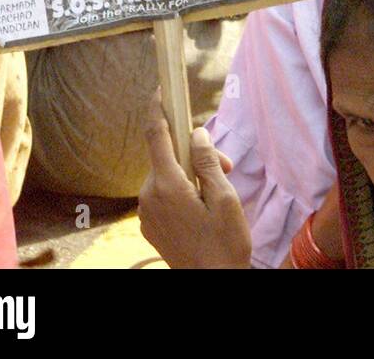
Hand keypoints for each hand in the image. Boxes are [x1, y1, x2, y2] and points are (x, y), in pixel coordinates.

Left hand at [138, 94, 251, 267]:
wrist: (211, 282)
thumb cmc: (224, 243)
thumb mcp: (225, 198)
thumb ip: (207, 163)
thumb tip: (196, 135)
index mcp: (167, 186)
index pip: (155, 136)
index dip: (156, 109)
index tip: (159, 90)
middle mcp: (149, 196)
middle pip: (167, 157)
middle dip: (195, 153)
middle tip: (227, 166)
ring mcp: (146, 212)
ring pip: (166, 175)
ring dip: (190, 173)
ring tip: (219, 191)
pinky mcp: (149, 224)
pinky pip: (163, 193)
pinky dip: (182, 189)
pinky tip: (203, 204)